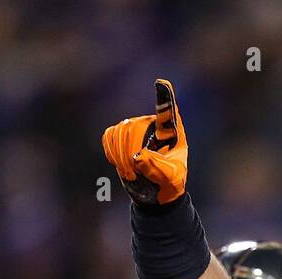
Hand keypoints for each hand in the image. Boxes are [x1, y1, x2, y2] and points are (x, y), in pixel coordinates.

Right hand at [101, 78, 188, 207]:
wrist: (157, 191)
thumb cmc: (170, 181)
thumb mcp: (171, 178)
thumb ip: (157, 167)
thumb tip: (137, 156)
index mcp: (172, 132)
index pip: (168, 112)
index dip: (164, 97)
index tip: (162, 83)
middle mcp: (152, 124)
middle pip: (135, 126)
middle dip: (130, 149)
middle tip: (134, 170)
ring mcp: (135, 128)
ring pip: (120, 130)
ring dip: (121, 154)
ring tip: (130, 172)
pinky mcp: (120, 136)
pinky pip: (109, 136)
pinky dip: (112, 152)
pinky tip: (121, 164)